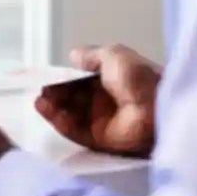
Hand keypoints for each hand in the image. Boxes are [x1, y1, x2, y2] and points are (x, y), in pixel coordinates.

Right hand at [36, 44, 159, 156]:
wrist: (157, 108)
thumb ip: (92, 56)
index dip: (64, 79)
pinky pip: (74, 131)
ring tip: (40, 100)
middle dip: (56, 94)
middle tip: (41, 90)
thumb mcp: (114, 55)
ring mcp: (102, 122)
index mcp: (112, 81)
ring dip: (53, 107)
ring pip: (70, 115)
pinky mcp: (99, 140)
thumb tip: (73, 55)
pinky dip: (58, 121)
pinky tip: (45, 109)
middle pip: (73, 99)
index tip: (48, 77)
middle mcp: (106, 102)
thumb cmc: (138, 77)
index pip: (81, 81)